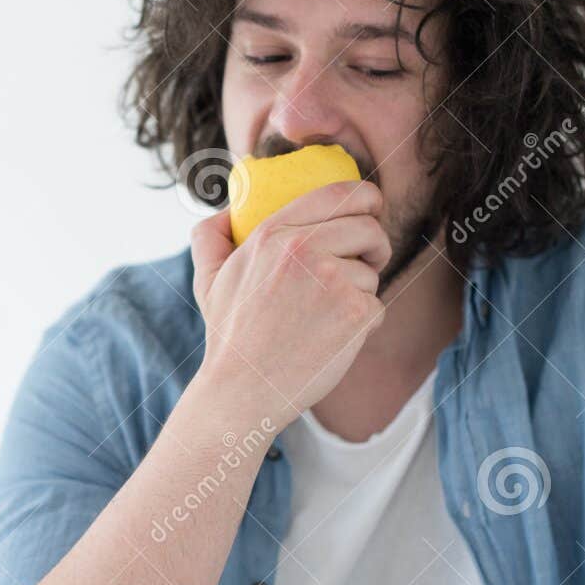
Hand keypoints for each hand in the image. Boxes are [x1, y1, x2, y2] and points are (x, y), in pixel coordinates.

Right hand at [190, 180, 389, 426]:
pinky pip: (377, 307)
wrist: (243, 390)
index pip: (338, 194)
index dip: (366, 197)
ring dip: (360, 292)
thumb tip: (229, 211)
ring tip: (325, 316)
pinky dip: (363, 324)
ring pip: (372, 272)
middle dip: (375, 244)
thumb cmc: (229, 336)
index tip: (372, 208)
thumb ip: (211, 236)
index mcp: (271, 235)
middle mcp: (303, 251)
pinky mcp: (356, 313)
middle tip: (367, 260)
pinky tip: (333, 338)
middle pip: (369, 228)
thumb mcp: (207, 279)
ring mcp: (333, 282)